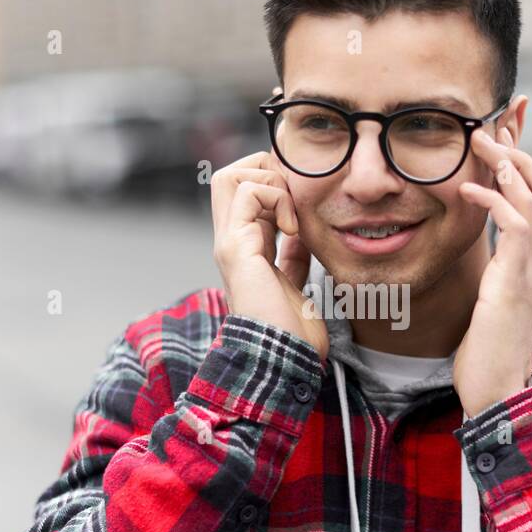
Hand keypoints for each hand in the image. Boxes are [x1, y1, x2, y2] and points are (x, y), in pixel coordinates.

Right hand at [209, 150, 327, 358]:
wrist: (284, 360)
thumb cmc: (291, 333)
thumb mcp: (295, 282)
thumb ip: (292, 257)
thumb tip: (298, 234)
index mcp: (245, 248)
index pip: (245, 193)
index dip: (273, 185)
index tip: (302, 206)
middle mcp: (231, 241)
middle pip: (229, 177)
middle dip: (266, 171)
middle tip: (295, 198)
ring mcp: (229, 244)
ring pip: (229, 177)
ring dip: (269, 182)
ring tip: (292, 213)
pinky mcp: (235, 248)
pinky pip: (246, 194)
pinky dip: (274, 198)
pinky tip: (292, 228)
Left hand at [453, 126, 531, 414]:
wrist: (498, 395)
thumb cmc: (487, 357)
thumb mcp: (489, 305)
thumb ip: (492, 278)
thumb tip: (481, 265)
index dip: (525, 168)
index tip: (498, 141)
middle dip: (521, 154)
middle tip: (488, 131)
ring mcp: (531, 272)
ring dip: (508, 165)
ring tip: (478, 143)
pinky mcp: (515, 283)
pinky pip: (515, 225)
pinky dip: (493, 200)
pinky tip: (465, 191)